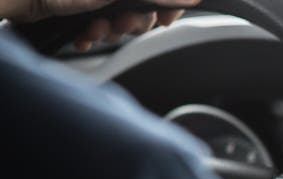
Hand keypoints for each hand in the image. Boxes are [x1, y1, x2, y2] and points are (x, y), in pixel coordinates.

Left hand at [2, 0, 199, 50]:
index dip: (169, 7)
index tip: (164, 19)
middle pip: (143, 8)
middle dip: (131, 22)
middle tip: (119, 23)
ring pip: (121, 21)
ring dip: (109, 32)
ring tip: (92, 29)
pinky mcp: (80, 8)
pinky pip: (100, 26)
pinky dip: (93, 34)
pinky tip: (82, 33)